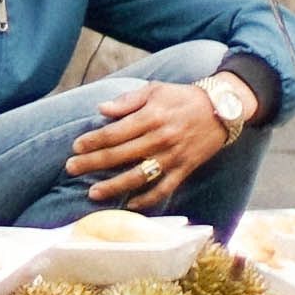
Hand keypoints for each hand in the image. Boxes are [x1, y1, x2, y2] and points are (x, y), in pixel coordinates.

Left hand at [71, 70, 255, 206]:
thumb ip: (127, 101)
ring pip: (139, 176)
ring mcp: (173, 157)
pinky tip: (130, 204)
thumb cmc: (183, 97)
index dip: (93, 141)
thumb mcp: (155, 90)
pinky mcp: (185, 169)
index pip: (115, 132)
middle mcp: (160, 138)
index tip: (75, 147)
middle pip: (120, 155)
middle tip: (71, 169)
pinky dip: (147, 199)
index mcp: (150, 117)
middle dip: (93, 163)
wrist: (223, 109)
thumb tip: (101, 109)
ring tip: (92, 193)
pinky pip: (164, 188)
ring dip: (114, 186)